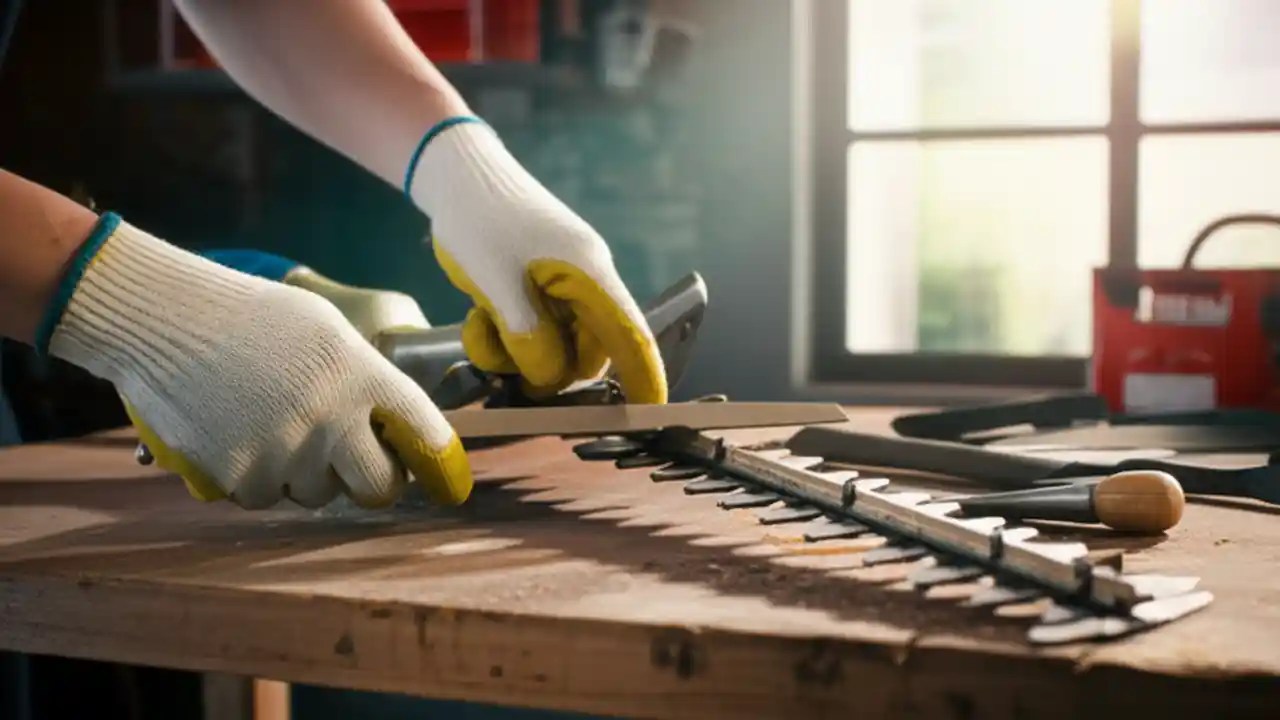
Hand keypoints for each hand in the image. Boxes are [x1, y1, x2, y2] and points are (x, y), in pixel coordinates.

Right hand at [44, 214, 470, 508]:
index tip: (451, 486)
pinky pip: (263, 497)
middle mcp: (331, 421)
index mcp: (363, 377)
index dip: (444, 468)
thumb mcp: (328, 333)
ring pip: (315, 493)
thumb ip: (370, 381)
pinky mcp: (238, 478)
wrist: (164, 319)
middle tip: (354, 461)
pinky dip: (255, 475)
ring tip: (270, 419)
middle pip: (379, 488)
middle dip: (373, 481)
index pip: (427, 436)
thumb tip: (403, 428)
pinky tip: (237, 431)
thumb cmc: (253, 319)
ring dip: (304, 472)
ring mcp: (284, 454)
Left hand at [406, 120, 666, 403]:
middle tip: (504, 361)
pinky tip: (479, 316)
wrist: (455, 173)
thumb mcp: (496, 283)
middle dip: (548, 368)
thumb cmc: (478, 220)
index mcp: (590, 275)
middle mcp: (586, 283)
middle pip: (587, 352)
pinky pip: (534, 331)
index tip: (650, 413)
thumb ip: (528, 335)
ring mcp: (562, 286)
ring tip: (481, 325)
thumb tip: (550, 377)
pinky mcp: (538, 288)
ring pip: (555, 346)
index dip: (645, 376)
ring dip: (517, 352)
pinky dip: (506, 336)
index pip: (631, 335)